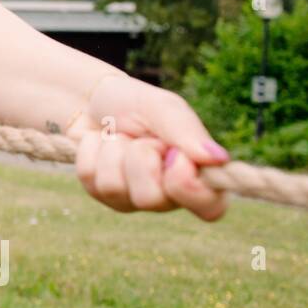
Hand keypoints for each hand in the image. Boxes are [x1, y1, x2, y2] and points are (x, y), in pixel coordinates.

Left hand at [67, 72, 230, 221]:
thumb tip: (218, 159)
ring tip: (120, 136)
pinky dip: (92, 149)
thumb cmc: (137, 104)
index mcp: (197, 176)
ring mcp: (132, 198)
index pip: (210, 208)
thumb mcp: (164, 108)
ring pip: (114, 188)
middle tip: (142, 138)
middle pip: (150, 199)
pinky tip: (101, 142)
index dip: (187, 187)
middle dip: (139, 157)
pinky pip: (89, 177)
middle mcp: (168, 195)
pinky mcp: (101, 193)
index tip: (174, 154)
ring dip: (113, 150)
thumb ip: (188, 132)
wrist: (93, 98)